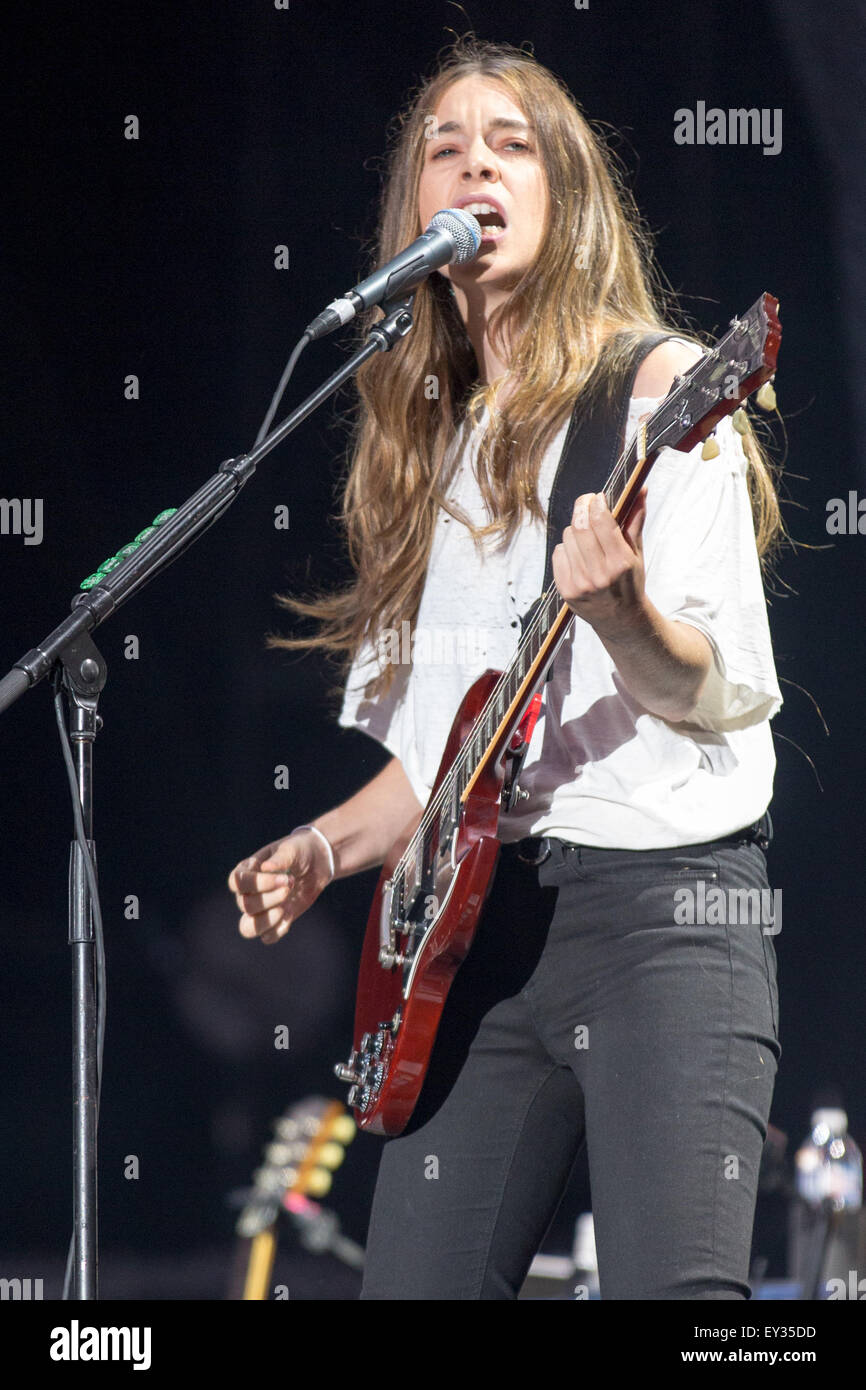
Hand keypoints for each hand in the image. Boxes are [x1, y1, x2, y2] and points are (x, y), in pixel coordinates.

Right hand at [227, 829, 332, 945]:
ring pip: (247, 927)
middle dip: (270, 899)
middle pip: (245, 905)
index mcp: (247, 870)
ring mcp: (259, 909)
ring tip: (286, 909)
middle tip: (292, 885)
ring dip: (267, 921)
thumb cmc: (299, 852)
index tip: (283, 879)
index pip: (237, 882)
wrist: (316, 863)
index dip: (257, 884)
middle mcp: (247, 892)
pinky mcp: (273, 921)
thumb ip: (280, 859)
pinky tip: (290, 914)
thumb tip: (266, 868)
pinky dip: (278, 930)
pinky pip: (267, 936)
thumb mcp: (292, 850)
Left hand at [551, 488, 647, 640]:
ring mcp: (580, 584)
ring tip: (587, 537)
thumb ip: (635, 519)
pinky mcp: (565, 590)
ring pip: (567, 538)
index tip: (598, 497)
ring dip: (575, 530)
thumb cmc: (630, 581)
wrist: (621, 620)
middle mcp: (599, 574)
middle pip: (580, 526)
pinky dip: (567, 548)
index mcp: (621, 563)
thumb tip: (639, 488)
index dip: (596, 503)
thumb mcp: (637, 552)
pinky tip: (578, 555)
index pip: (601, 521)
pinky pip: (558, 553)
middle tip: (587, 503)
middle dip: (582, 508)